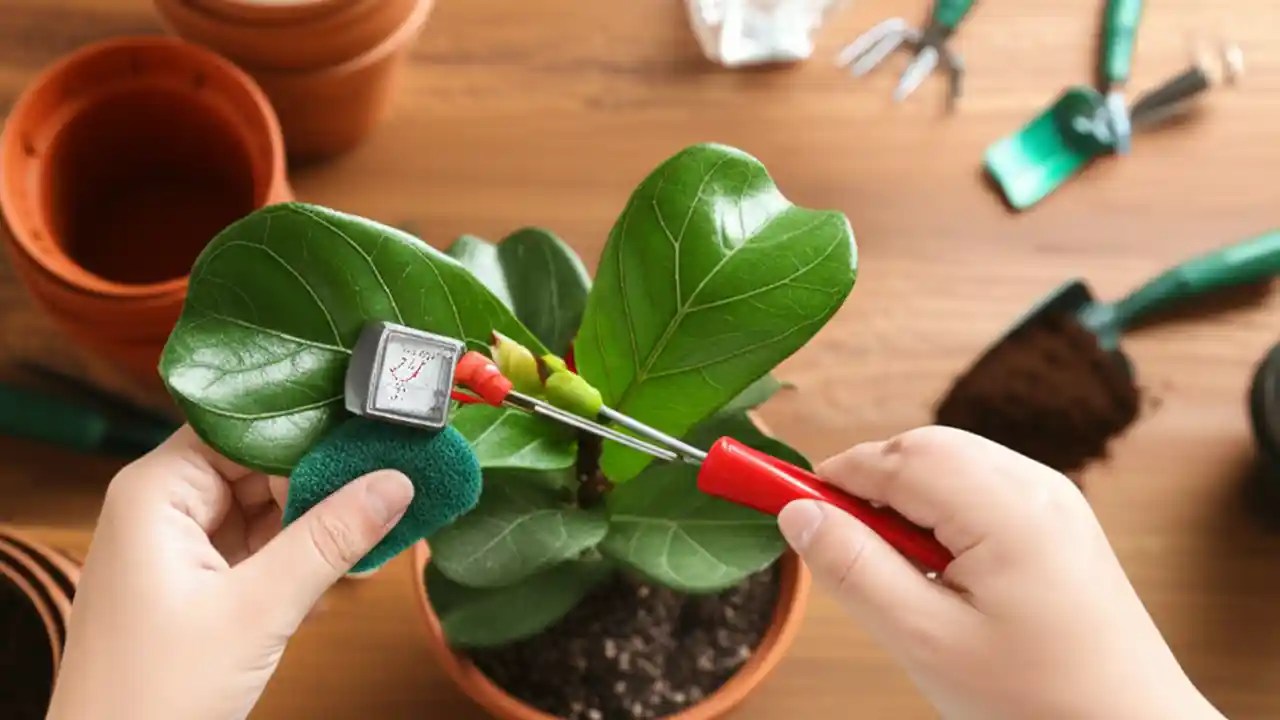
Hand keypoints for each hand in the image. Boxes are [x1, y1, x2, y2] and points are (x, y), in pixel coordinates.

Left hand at [47, 426, 413, 719]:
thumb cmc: (152, 698)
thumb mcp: (257, 611)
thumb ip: (330, 540)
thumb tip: (393, 481)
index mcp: (155, 491)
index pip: (244, 428)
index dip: (307, 432)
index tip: (370, 442)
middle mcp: (162, 505)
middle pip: (258, 462)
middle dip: (319, 481)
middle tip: (385, 490)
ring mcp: (177, 543)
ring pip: (264, 504)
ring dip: (313, 521)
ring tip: (366, 535)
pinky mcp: (194, 578)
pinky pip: (257, 543)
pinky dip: (296, 554)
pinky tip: (335, 570)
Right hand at [778, 426, 1222, 719]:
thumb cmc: (1039, 703)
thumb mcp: (926, 641)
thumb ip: (854, 570)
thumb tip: (796, 514)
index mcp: (1009, 509)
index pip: (897, 457)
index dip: (831, 474)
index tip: (774, 495)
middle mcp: (1037, 486)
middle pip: (923, 449)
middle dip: (866, 484)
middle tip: (830, 541)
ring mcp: (1053, 498)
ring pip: (948, 463)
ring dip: (901, 498)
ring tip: (888, 568)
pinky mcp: (1056, 520)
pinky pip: (977, 486)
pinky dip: (937, 510)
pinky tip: (930, 566)